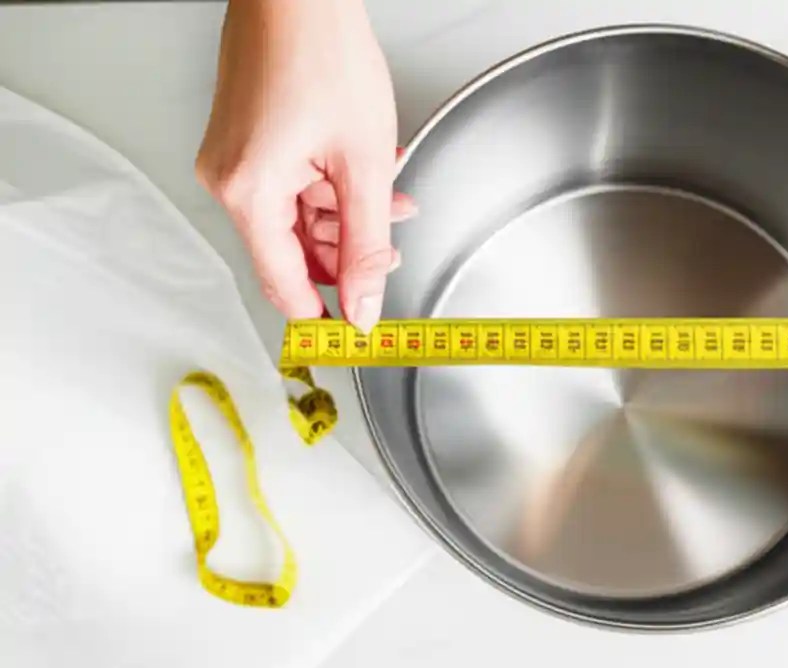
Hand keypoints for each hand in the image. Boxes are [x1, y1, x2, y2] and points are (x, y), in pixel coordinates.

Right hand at [196, 0, 413, 331]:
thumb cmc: (323, 52)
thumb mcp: (363, 164)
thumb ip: (366, 244)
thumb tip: (363, 306)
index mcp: (248, 193)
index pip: (284, 285)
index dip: (325, 315)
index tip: (356, 331)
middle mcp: (229, 179)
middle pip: (294, 252)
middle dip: (351, 254)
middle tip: (392, 251)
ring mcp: (236, 159)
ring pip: (299, 217)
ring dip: (351, 216)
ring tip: (395, 199)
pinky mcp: (248, 140)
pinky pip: (293, 186)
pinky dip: (333, 188)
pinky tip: (371, 173)